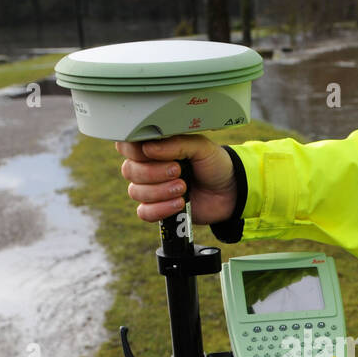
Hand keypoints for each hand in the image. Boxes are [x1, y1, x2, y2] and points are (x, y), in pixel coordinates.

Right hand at [117, 135, 237, 224]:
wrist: (230, 191)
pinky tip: (179, 204)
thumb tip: (148, 148)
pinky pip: (144, 213)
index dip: (134, 150)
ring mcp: (152, 190)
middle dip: (153, 172)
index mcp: (155, 147)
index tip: (152, 152)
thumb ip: (176, 144)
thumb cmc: (214, 165)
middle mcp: (148, 168)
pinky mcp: (158, 210)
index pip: (127, 146)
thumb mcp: (201, 147)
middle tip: (178, 171)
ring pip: (135, 192)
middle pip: (129, 171)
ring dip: (160, 191)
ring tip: (183, 188)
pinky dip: (160, 209)